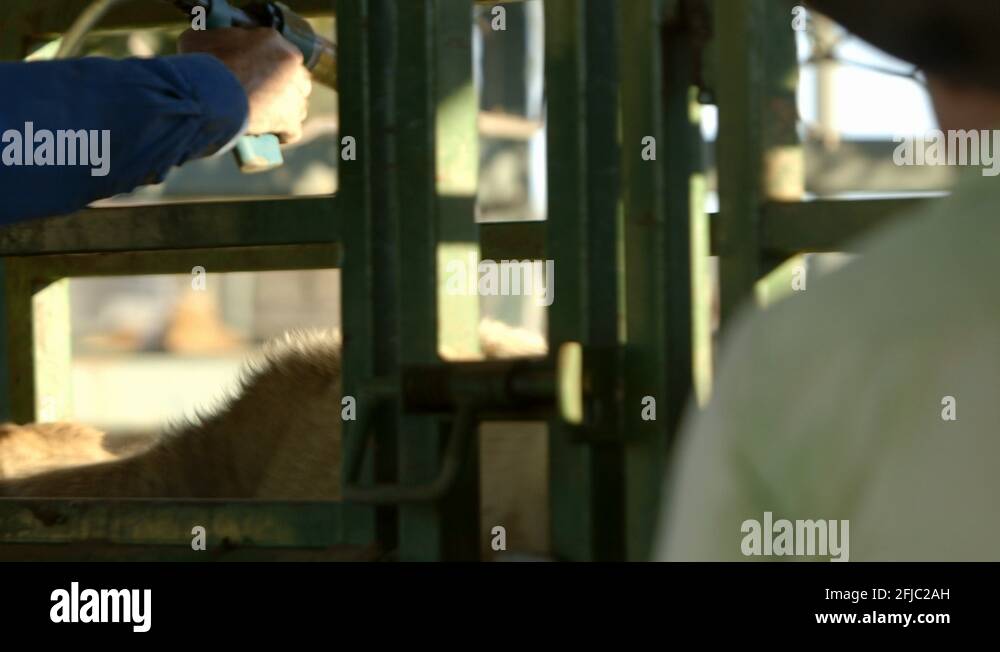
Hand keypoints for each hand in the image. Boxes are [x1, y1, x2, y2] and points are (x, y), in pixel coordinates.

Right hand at [179, 27, 311, 143]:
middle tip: (264, 98)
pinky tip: (272, 135)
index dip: (270, 67)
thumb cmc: (201, 65)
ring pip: (297, 104)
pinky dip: (283, 134)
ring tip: (266, 118)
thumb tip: (215, 45)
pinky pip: (293, 130)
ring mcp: (294, 92)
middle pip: (296, 78)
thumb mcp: (201, 39)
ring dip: (285, 111)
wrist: (207, 94)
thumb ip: (216, 38)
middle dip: (284, 89)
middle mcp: (290, 63)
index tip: (259, 77)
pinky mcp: (292, 119)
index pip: (281, 53)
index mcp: (271, 40)